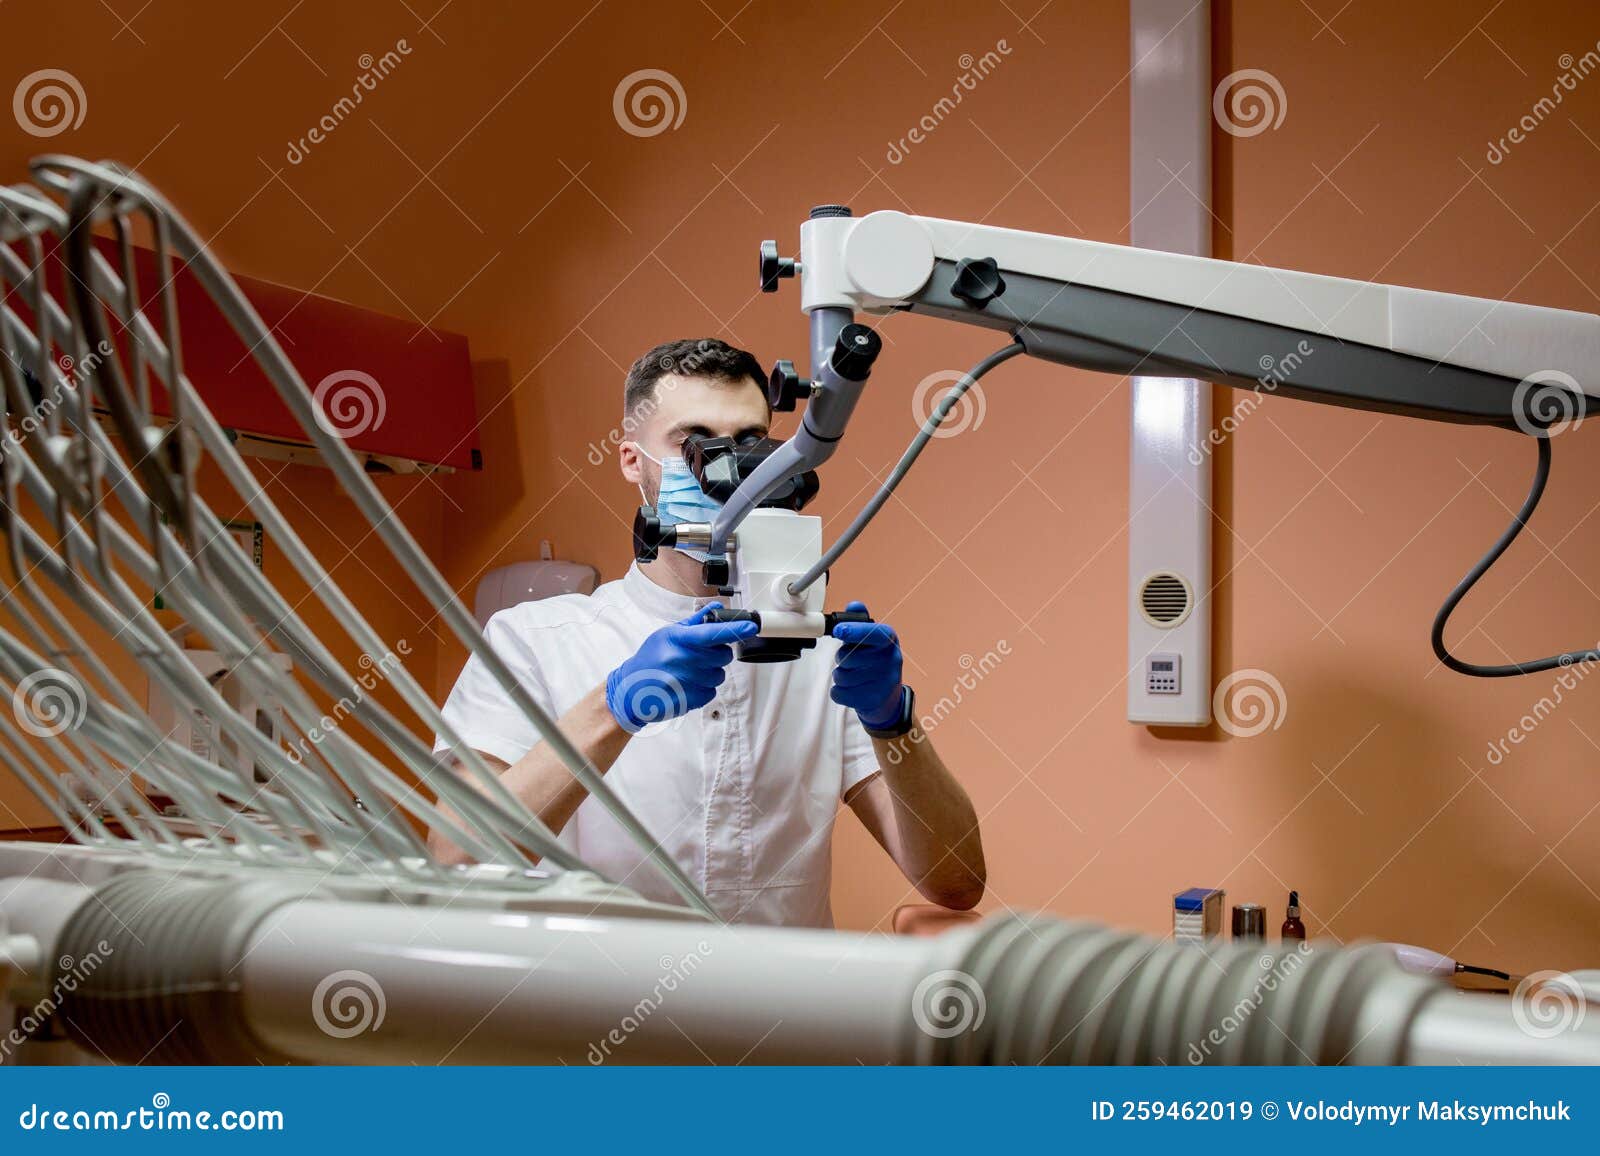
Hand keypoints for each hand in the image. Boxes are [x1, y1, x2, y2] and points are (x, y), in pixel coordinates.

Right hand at [606, 603, 757, 731]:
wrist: (631, 689)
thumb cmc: (650, 659)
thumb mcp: (667, 635)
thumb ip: (695, 622)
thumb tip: (717, 608)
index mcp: (678, 640)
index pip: (713, 633)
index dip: (735, 629)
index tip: (752, 626)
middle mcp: (682, 660)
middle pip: (723, 656)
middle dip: (717, 655)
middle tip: (700, 655)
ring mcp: (686, 681)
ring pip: (719, 675)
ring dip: (710, 672)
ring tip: (689, 671)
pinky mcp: (689, 699)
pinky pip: (712, 691)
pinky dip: (704, 687)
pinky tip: (687, 684)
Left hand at [830, 601, 904, 730]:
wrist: (888, 697)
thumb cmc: (877, 664)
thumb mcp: (873, 640)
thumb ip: (860, 622)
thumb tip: (854, 605)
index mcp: (889, 640)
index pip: (874, 632)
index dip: (855, 630)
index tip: (838, 630)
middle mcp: (891, 660)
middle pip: (848, 657)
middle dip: (841, 658)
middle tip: (849, 660)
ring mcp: (884, 682)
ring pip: (842, 676)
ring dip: (840, 676)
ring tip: (852, 675)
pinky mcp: (873, 700)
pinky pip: (840, 693)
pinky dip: (839, 692)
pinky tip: (851, 690)